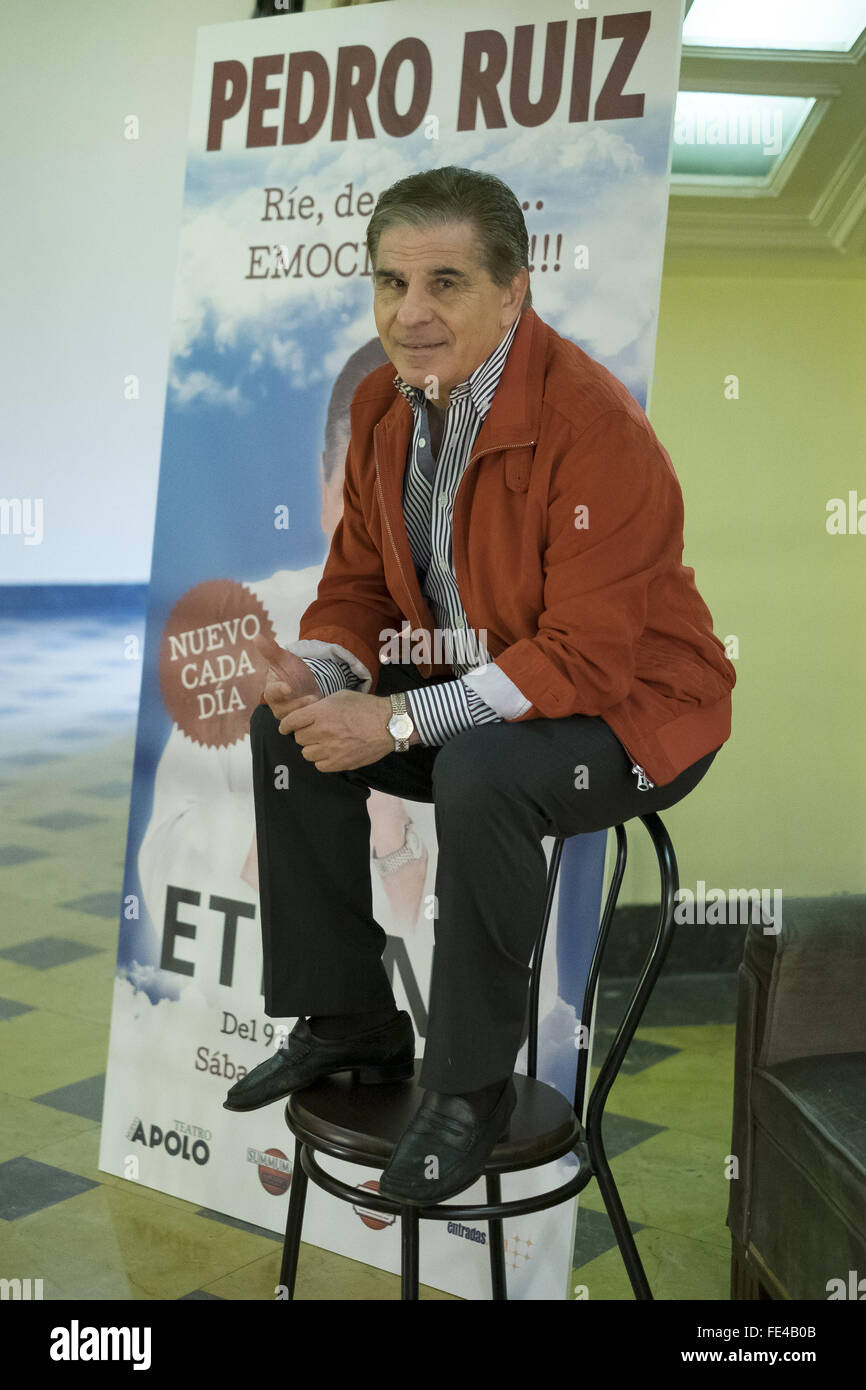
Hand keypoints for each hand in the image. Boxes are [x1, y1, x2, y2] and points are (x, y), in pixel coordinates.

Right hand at [254, 639, 321, 720]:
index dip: (279, 690)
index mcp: (271, 692)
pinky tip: (324, 713)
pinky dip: (314, 721)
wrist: (306, 683)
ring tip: (319, 703)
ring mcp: (290, 717)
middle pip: (285, 710)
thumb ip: (271, 650)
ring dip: (307, 713)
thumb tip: (256, 637)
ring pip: (296, 721)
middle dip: (298, 705)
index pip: (272, 693)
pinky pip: (306, 727)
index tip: (288, 687)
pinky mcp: (301, 723)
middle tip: (312, 698)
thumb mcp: (283, 659)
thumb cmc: (291, 670)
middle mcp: (278, 707)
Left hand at [279, 690, 395, 771]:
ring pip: (307, 754)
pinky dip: (322, 761)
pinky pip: (320, 766)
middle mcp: (322, 731)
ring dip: (313, 748)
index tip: (286, 729)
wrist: (389, 724)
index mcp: (320, 712)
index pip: (291, 722)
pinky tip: (331, 753)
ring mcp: (330, 749)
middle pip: (299, 739)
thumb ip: (321, 706)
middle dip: (305, 735)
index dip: (286, 726)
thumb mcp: (340, 697)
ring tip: (324, 744)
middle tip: (315, 733)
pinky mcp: (340, 763)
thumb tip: (308, 712)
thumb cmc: (366, 707)